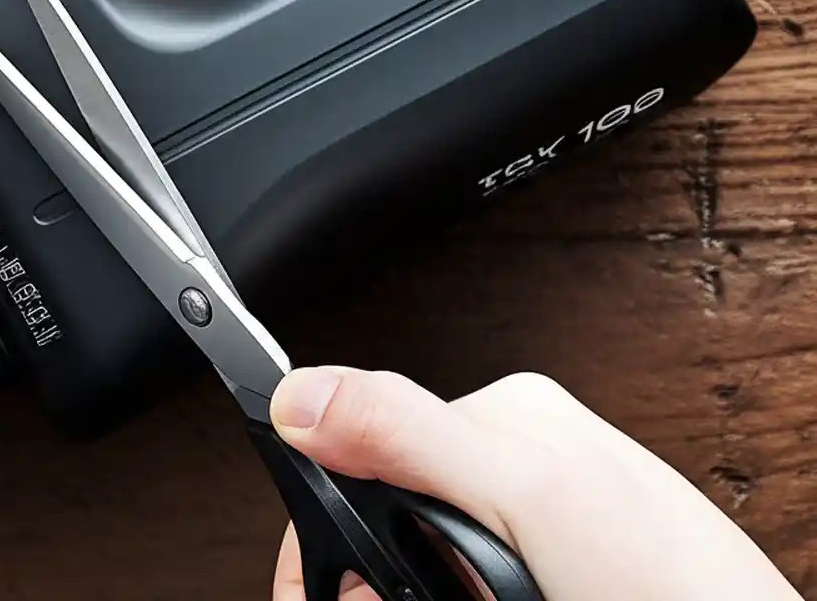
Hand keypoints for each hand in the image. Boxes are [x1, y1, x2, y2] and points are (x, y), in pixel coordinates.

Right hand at [268, 369, 801, 599]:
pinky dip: (449, 598)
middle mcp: (510, 461)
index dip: (330, 530)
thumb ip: (411, 433)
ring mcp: (525, 522)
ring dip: (418, 592)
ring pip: (415, 562)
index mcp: (502, 415)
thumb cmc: (673, 587)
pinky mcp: (539, 566)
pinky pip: (453, 580)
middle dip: (378, 575)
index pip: (357, 444)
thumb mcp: (527, 492)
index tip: (330, 588)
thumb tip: (301, 393)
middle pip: (382, 513)